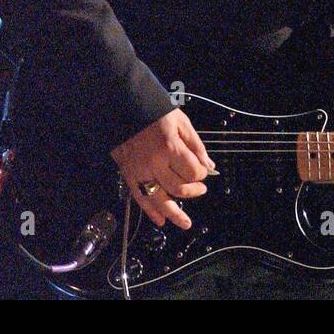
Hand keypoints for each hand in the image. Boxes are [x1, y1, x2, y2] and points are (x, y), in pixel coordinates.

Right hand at [110, 109, 215, 229]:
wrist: (123, 109)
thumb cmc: (156, 113)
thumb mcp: (181, 122)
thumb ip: (196, 145)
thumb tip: (210, 166)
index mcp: (170, 147)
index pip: (192, 171)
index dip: (201, 174)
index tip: (202, 171)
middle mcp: (154, 163)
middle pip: (178, 188)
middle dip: (193, 191)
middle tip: (201, 189)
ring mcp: (140, 172)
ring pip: (160, 200)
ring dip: (174, 214)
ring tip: (185, 224)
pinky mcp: (128, 176)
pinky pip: (140, 199)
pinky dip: (151, 212)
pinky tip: (161, 221)